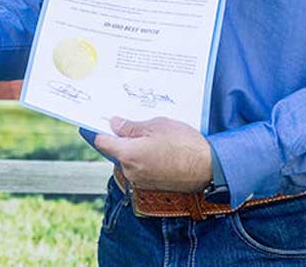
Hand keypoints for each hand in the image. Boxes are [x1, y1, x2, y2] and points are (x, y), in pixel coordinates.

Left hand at [94, 116, 212, 192]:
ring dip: (131, 147)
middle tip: (125, 120)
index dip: (97, 129)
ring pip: (127, 159)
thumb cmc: (184, 144)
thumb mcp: (156, 126)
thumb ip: (131, 127)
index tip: (97, 119)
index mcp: (128, 154)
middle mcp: (130, 171)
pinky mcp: (151, 185)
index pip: (101, 142)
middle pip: (114, 151)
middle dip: (117, 137)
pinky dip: (141, 157)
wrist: (209, 168)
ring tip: (146, 132)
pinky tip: (153, 146)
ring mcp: (141, 181)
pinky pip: (139, 168)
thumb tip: (115, 124)